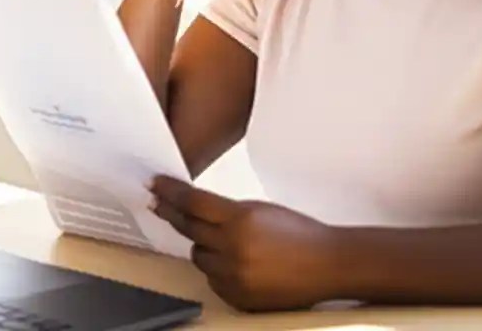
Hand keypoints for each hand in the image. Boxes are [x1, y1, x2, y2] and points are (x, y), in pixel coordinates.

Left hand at [150, 175, 340, 311]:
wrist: (326, 265)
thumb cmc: (298, 233)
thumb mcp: (260, 210)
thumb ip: (226, 210)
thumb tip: (192, 206)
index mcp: (240, 219)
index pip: (192, 202)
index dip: (170, 192)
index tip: (155, 185)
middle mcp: (233, 249)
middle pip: (188, 228)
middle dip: (173, 214)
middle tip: (159, 204)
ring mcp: (233, 276)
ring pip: (197, 256)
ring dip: (203, 245)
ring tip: (225, 241)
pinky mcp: (237, 297)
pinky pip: (212, 279)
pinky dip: (218, 269)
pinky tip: (237, 262)